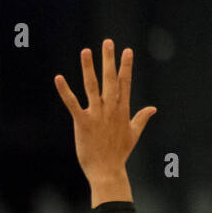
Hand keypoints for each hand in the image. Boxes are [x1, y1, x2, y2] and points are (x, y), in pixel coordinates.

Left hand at [54, 40, 156, 206]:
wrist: (107, 170)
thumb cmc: (119, 154)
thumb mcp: (133, 134)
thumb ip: (141, 118)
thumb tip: (152, 108)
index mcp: (123, 109)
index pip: (125, 83)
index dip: (126, 66)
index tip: (127, 51)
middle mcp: (111, 108)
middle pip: (111, 79)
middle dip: (109, 60)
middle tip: (107, 42)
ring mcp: (97, 114)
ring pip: (92, 86)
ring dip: (89, 67)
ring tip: (86, 51)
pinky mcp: (83, 122)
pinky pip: (72, 103)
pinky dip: (65, 90)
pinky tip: (59, 78)